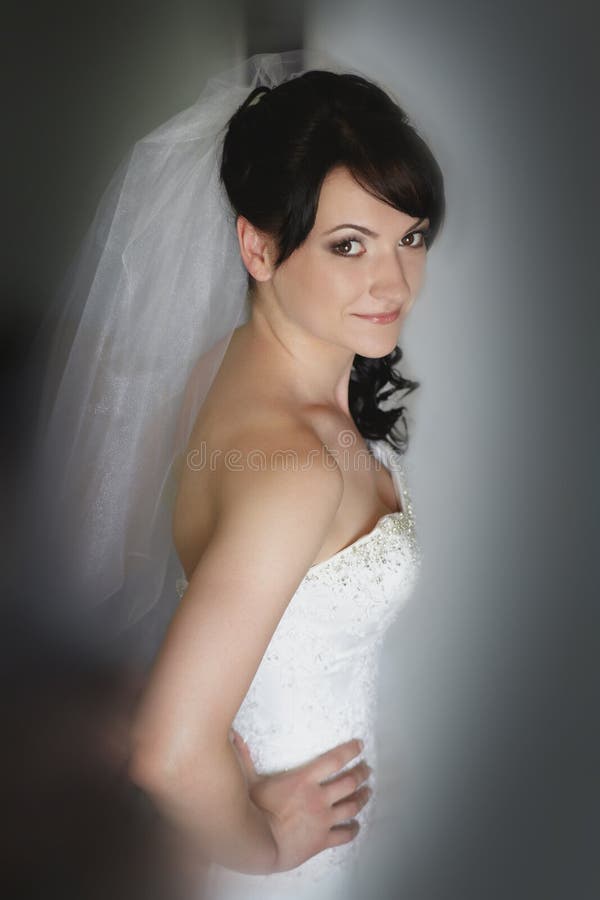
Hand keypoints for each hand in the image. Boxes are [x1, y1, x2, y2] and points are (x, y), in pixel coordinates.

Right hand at [229, 730, 371, 872]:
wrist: (259, 846)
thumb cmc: (254, 812)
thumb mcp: (249, 781)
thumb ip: (245, 757)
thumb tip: (234, 736)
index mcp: (304, 779)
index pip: (335, 759)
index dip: (350, 750)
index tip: (360, 745)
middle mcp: (318, 797)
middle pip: (349, 781)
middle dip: (361, 773)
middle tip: (367, 769)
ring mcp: (323, 819)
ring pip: (352, 806)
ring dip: (363, 797)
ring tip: (368, 792)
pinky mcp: (323, 840)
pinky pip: (345, 834)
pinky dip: (354, 829)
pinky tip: (357, 825)